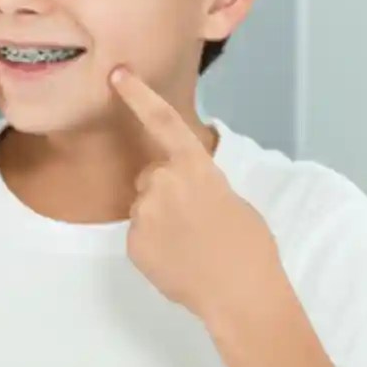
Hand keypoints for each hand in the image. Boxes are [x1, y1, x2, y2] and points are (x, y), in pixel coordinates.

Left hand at [111, 67, 284, 322]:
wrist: (240, 294)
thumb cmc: (249, 246)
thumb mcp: (229, 197)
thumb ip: (198, 182)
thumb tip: (183, 188)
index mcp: (194, 166)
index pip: (161, 120)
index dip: (138, 94)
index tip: (117, 73)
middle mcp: (162, 182)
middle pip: (150, 176)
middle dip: (165, 191)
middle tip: (195, 221)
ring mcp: (143, 212)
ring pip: (144, 207)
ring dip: (160, 220)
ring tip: (191, 245)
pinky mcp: (132, 242)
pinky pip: (139, 235)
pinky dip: (154, 246)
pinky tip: (178, 260)